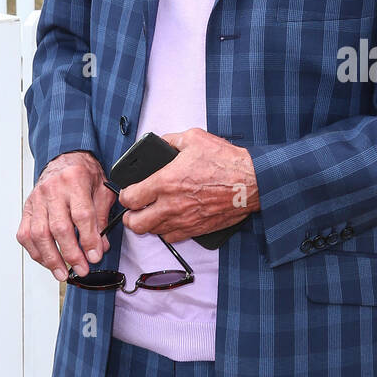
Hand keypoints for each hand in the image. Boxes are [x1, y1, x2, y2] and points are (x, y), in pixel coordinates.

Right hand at [16, 150, 115, 281]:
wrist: (65, 159)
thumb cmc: (84, 174)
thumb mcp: (102, 189)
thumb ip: (102, 216)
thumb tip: (102, 245)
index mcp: (75, 181)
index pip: (81, 215)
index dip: (89, 239)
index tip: (94, 256)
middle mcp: (53, 190)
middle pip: (59, 228)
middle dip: (71, 254)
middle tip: (82, 269)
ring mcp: (37, 200)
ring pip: (39, 234)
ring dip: (51, 258)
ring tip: (63, 273)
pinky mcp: (27, 209)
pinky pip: (25, 234)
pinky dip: (36, 252)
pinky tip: (47, 261)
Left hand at [115, 128, 258, 240]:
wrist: (251, 182)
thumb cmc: (226, 161)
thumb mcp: (195, 138)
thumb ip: (171, 140)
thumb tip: (161, 142)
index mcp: (165, 182)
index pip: (130, 198)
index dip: (124, 195)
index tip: (129, 192)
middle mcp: (171, 205)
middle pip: (136, 224)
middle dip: (130, 217)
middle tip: (134, 209)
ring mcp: (184, 220)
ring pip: (153, 233)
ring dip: (148, 224)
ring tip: (151, 214)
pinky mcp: (197, 229)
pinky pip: (172, 238)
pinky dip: (167, 232)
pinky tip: (170, 221)